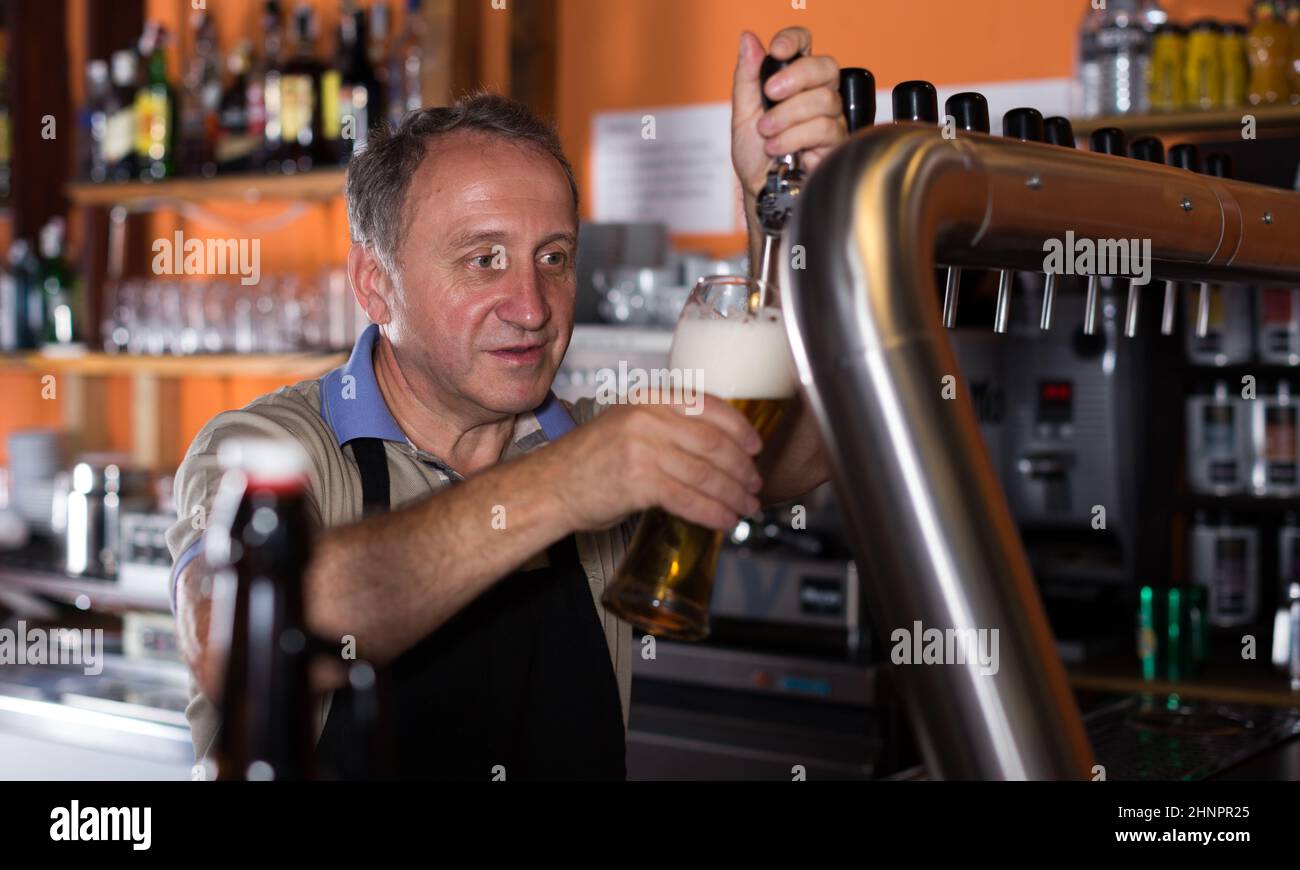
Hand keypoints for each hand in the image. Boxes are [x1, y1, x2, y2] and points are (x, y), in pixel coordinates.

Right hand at [549, 395, 763, 532]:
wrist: (550, 487)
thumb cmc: (588, 462)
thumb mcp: (627, 426)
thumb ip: (666, 428)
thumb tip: (714, 450)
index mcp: (648, 399)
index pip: (707, 405)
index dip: (739, 428)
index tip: (755, 446)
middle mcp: (647, 417)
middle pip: (713, 442)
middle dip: (741, 468)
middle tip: (754, 485)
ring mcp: (642, 447)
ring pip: (705, 473)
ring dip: (732, 494)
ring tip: (746, 507)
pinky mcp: (639, 480)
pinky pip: (688, 498)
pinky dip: (712, 512)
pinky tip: (724, 520)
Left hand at [731, 28, 846, 202]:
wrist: (763, 191)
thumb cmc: (755, 156)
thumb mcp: (742, 113)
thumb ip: (747, 77)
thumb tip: (748, 39)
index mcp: (794, 80)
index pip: (805, 44)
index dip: (794, 40)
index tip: (777, 51)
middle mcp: (817, 93)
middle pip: (825, 66)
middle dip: (796, 78)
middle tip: (771, 94)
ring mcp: (831, 116)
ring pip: (824, 99)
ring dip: (787, 116)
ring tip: (766, 133)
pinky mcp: (837, 141)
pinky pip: (824, 128)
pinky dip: (794, 137)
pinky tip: (778, 147)